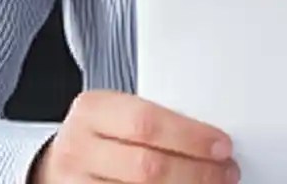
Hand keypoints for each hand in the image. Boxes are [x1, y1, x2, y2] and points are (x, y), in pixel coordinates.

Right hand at [31, 90, 239, 183]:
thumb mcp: (117, 112)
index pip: (147, 123)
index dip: (190, 137)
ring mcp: (76, 183)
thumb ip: (154, 119)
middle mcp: (79, 148)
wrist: (59, 161)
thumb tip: (211, 136)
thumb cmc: (101, 133)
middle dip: (196, 172)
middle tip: (226, 171)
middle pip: (147, 167)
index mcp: (92, 110)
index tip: (222, 145)